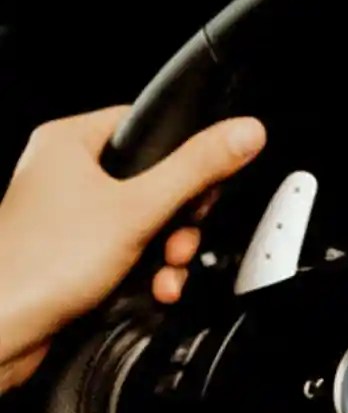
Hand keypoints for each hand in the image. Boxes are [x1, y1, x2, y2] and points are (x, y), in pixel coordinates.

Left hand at [0, 107, 265, 392]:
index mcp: (70, 142)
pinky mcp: (75, 253)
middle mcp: (66, 173)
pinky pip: (130, 249)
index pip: (148, 126)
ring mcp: (69, 215)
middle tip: (181, 235)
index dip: (185, 155)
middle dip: (180, 218)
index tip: (202, 184)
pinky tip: (154, 286)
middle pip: (156, 178)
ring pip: (147, 219)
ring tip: (166, 268)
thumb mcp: (139, 209)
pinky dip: (148, 269)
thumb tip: (245, 132)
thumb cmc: (37, 267)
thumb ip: (197, 168)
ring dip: (168, 249)